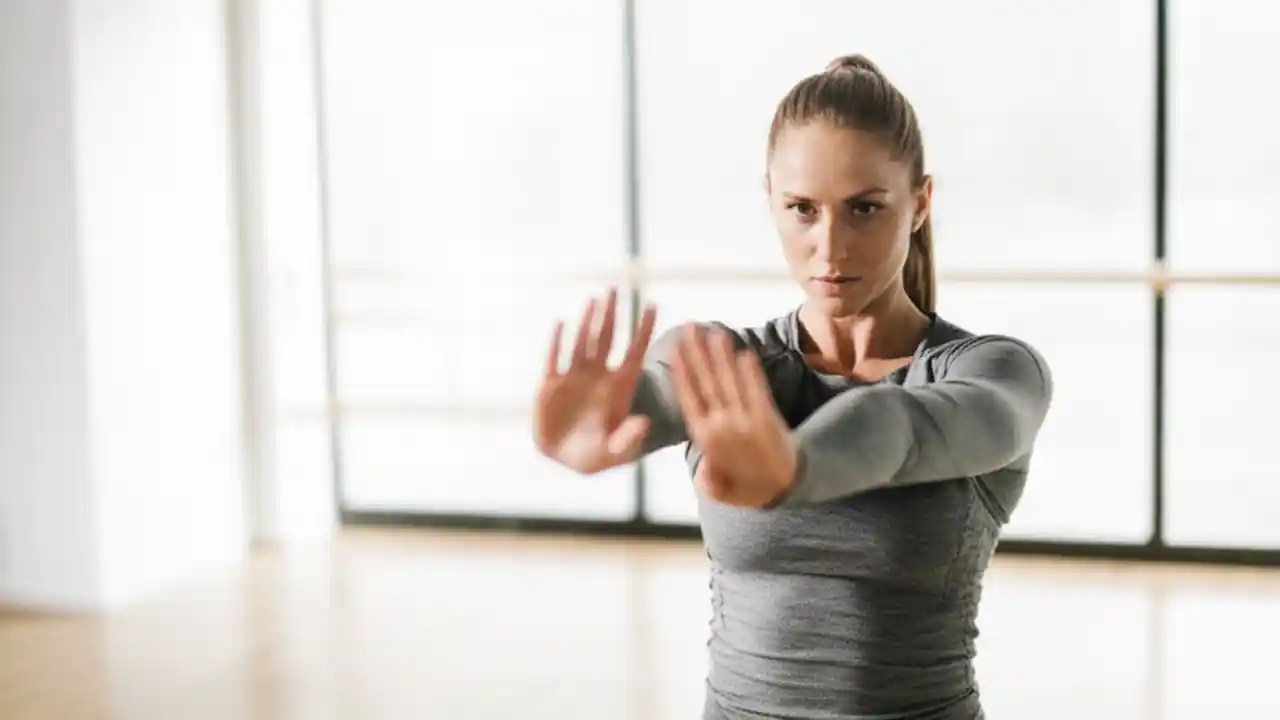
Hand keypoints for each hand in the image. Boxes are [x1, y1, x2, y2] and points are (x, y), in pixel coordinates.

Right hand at [533, 287, 656, 473]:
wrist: (562, 457)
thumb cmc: (594, 456)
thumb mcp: (615, 453)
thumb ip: (629, 439)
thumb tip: (644, 422)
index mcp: (619, 387)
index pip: (635, 351)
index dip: (644, 329)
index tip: (653, 305)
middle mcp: (597, 376)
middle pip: (607, 338)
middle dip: (613, 314)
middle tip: (617, 289)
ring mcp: (574, 377)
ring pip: (582, 342)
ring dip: (587, 321)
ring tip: (595, 298)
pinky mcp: (551, 384)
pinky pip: (555, 359)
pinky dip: (557, 342)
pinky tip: (561, 323)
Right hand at [671, 325, 797, 507]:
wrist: (784, 488)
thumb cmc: (744, 488)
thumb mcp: (716, 490)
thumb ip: (704, 476)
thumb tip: (700, 462)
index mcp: (705, 438)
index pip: (689, 397)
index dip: (682, 370)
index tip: (675, 348)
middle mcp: (723, 425)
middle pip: (707, 381)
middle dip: (698, 352)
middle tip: (689, 327)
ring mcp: (746, 419)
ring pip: (730, 381)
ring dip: (722, 355)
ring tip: (715, 332)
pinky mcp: (767, 416)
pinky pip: (757, 390)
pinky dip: (751, 372)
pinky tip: (745, 353)